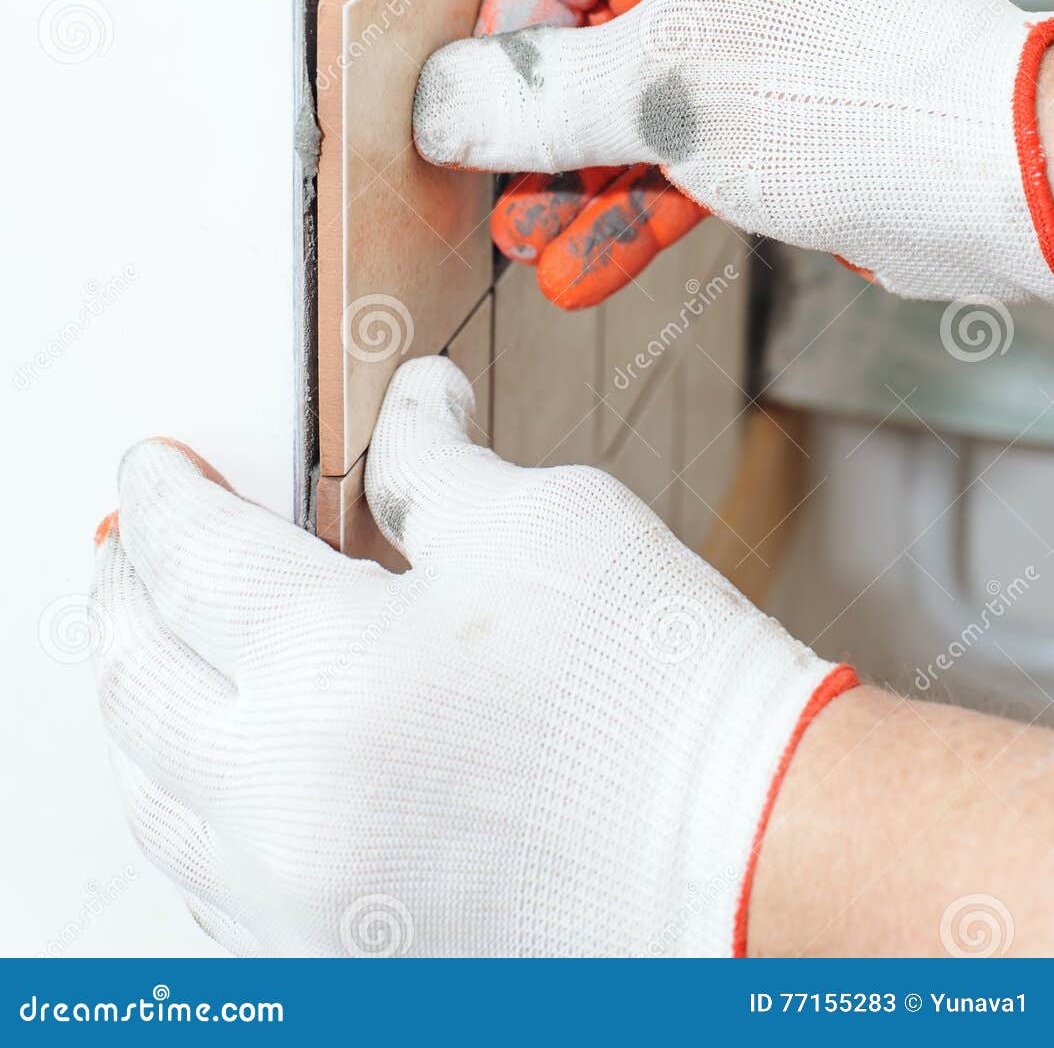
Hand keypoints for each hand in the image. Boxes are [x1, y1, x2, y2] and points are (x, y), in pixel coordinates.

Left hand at [91, 357, 847, 956]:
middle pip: (137, 684)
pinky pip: (214, 895)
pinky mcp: (341, 972)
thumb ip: (437, 466)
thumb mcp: (543, 525)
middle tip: (124, 551)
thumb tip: (414, 409)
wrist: (754, 862)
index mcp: (324, 671)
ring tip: (151, 659)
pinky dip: (195, 819)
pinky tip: (218, 783)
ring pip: (155, 806)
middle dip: (118, 598)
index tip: (154, 472)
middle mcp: (284, 805)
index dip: (162, 498)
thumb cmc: (665, 699)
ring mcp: (302, 908)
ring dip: (140, 714)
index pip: (192, 559)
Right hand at [414, 0, 1053, 303]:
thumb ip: (527, 99)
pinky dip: (643, 194)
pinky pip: (695, 134)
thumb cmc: (851, 95)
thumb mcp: (652, 95)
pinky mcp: (800, 95)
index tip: (476, 79)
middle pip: (598, 15)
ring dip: (583, 169)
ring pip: (644, 88)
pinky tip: (591, 264)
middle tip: (497, 176)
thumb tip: (434, 103)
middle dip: (541, 112)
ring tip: (534, 238)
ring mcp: (775, 21)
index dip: (504, 1)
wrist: (999, 173)